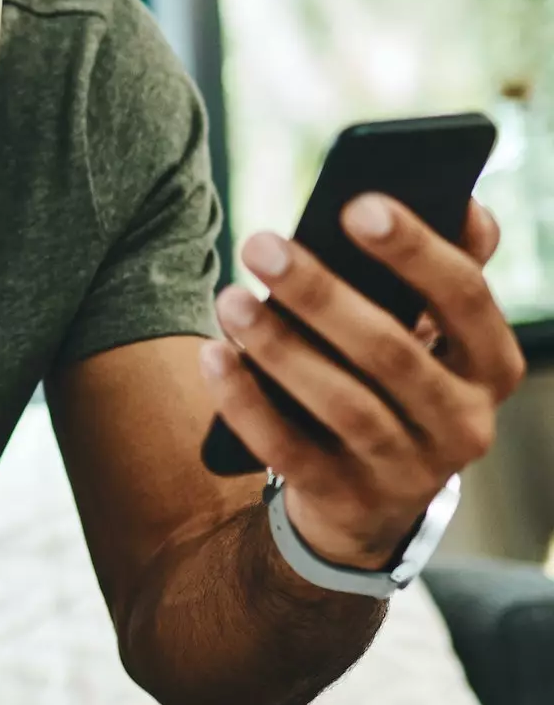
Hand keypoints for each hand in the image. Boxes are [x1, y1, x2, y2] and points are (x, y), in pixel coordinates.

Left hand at [200, 195, 524, 568]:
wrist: (370, 499)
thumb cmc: (395, 382)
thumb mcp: (431, 334)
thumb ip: (445, 271)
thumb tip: (465, 202)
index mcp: (491, 365)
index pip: (465, 298)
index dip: (415, 251)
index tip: (355, 204)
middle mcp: (464, 422)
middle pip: (392, 352)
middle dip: (322, 294)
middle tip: (260, 242)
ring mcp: (409, 471)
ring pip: (344, 404)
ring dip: (279, 347)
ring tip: (227, 298)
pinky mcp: (348, 501)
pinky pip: (290, 451)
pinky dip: (247, 403)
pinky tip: (213, 356)